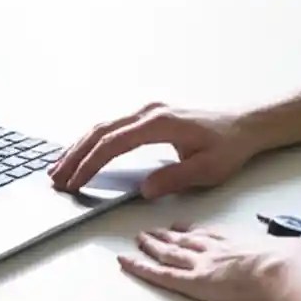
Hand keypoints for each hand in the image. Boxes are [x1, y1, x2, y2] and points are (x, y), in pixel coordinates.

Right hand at [48, 102, 263, 198]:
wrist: (245, 124)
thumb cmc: (228, 146)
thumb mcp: (206, 169)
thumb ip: (174, 179)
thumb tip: (144, 190)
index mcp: (159, 123)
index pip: (113, 144)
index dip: (90, 164)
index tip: (74, 182)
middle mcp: (148, 111)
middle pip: (99, 131)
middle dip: (74, 156)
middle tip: (55, 179)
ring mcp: (147, 110)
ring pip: (102, 126)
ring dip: (79, 147)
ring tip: (59, 168)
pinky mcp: (149, 115)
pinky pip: (113, 126)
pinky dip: (93, 140)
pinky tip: (82, 153)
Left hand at [117, 222, 300, 300]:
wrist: (293, 271)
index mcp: (244, 242)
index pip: (214, 234)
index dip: (197, 230)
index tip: (186, 226)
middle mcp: (220, 248)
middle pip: (188, 239)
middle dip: (169, 234)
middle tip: (153, 228)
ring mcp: (204, 263)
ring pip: (169, 253)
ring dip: (151, 246)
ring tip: (138, 239)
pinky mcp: (193, 281)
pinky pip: (159, 273)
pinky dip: (140, 266)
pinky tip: (126, 260)